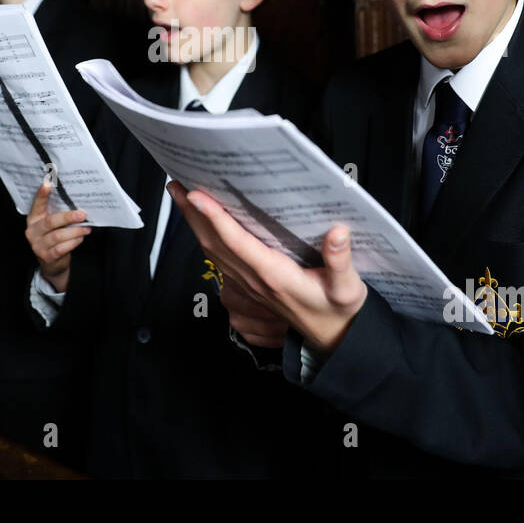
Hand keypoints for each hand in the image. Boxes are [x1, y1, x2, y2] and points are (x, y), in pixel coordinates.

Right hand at [24, 180, 89, 293]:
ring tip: (86, 229)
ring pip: (58, 236)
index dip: (42, 194)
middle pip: (50, 222)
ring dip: (75, 231)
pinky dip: (73, 242)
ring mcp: (38, 245)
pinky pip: (62, 248)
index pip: (37, 205)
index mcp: (34, 219)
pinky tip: (80, 238)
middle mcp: (32, 231)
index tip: (48, 183)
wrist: (52, 264)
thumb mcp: (53, 225)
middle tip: (82, 214)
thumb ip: (58, 214)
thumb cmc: (54, 238)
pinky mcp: (46, 256)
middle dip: (68, 217)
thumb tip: (77, 203)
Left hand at [165, 181, 368, 354]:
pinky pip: (219, 259)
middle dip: (191, 214)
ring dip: (194, 223)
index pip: (237, 242)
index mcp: (274, 275)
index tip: (196, 196)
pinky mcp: (248, 286)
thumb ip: (340, 261)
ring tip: (181, 195)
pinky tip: (200, 222)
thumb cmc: (339, 311)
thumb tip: (338, 232)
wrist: (332, 339)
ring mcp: (248, 284)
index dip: (215, 218)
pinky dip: (205, 237)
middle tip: (176, 184)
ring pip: (212, 251)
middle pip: (213, 243)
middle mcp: (254, 279)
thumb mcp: (347, 289)